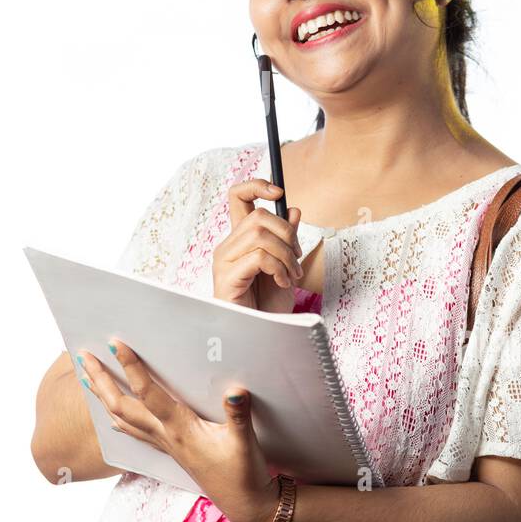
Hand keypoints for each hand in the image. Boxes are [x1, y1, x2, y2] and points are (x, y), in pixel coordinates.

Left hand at [76, 339, 282, 521]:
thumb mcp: (244, 441)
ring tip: (87, 378)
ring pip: (122, 419)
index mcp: (180, 428)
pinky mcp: (169, 450)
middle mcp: (166, 435)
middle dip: (101, 380)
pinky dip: (118, 420)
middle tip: (84, 357)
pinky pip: (134, 433)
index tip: (115, 345)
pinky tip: (109, 418)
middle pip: (121, 405)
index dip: (131, 367)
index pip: (148, 392)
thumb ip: (238, 414)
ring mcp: (164, 443)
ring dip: (102, 397)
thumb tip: (235, 391)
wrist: (242, 502)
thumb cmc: (241, 473)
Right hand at [211, 178, 303, 313]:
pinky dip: (278, 268)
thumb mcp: (286, 265)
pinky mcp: (226, 278)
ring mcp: (224, 261)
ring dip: (285, 254)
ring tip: (291, 274)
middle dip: (287, 233)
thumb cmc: (270, 305)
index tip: (278, 191)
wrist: (265, 336)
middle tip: (296, 257)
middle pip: (258, 215)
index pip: (237, 197)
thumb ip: (287, 239)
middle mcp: (227, 246)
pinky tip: (282, 282)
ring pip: (259, 235)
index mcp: (239, 240)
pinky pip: (258, 257)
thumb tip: (293, 209)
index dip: (255, 185)